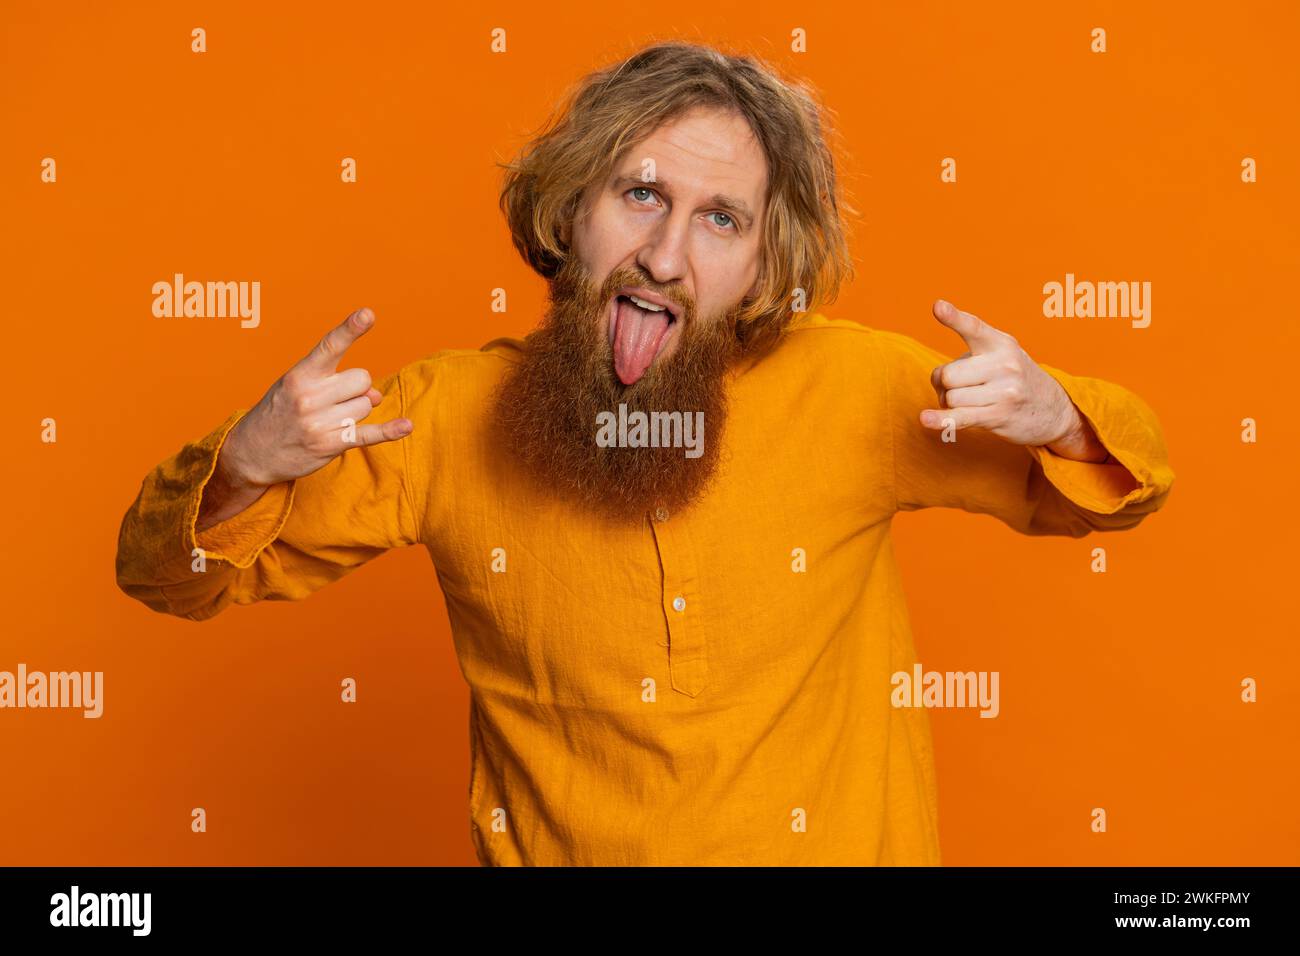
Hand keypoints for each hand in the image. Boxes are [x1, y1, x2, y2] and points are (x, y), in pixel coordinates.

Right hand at [218, 307, 413, 489]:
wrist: (252, 453)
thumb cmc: (280, 413)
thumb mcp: (298, 388)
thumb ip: (336, 383)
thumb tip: (377, 395)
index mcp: (300, 375)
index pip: (329, 346)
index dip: (350, 329)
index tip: (367, 314)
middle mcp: (309, 397)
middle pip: (363, 379)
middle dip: (356, 389)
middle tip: (333, 401)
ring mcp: (320, 422)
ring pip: (366, 405)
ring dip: (355, 412)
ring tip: (328, 421)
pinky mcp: (330, 445)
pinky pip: (369, 434)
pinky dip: (390, 431)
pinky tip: (406, 426)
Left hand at [920, 299, 1095, 452]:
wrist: (1053, 409)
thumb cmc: (1013, 379)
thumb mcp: (1000, 356)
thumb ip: (967, 360)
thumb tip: (938, 381)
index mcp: (1000, 343)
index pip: (973, 328)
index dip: (954, 318)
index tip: (938, 307)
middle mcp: (1004, 364)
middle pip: (948, 375)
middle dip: (944, 384)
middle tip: (961, 387)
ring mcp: (1003, 391)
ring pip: (950, 397)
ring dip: (950, 403)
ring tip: (971, 402)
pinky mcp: (998, 415)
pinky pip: (959, 417)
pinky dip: (940, 420)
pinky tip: (925, 419)